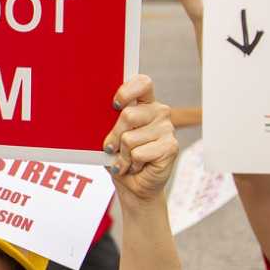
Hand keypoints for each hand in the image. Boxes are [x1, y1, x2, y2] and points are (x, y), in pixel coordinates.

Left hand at [104, 75, 176, 204]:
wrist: (134, 186)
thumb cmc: (120, 158)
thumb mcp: (110, 137)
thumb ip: (109, 123)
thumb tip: (98, 118)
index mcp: (145, 103)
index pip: (143, 83)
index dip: (127, 91)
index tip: (115, 105)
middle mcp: (159, 112)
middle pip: (128, 115)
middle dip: (113, 137)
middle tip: (112, 148)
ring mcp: (167, 129)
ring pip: (130, 138)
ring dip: (122, 155)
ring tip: (127, 160)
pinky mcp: (171, 146)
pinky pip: (138, 153)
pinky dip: (131, 164)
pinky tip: (137, 167)